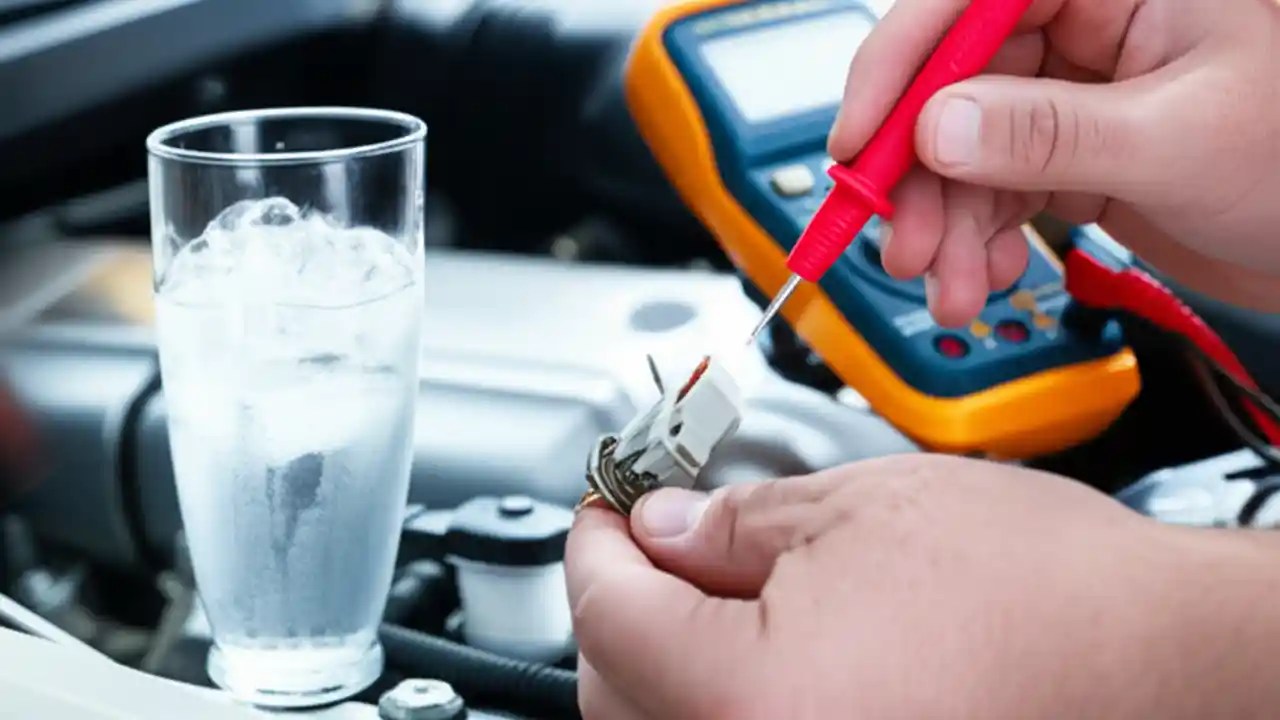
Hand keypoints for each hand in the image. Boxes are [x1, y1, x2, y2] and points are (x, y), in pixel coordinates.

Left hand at [566, 454, 1279, 718]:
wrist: (1151, 653)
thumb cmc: (1040, 586)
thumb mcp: (854, 507)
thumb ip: (728, 523)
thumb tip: (660, 527)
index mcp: (747, 698)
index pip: (606, 614)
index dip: (594, 541)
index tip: (606, 506)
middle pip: (615, 688)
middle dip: (620, 600)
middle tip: (650, 537)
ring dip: (663, 652)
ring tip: (710, 582)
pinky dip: (720, 694)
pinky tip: (759, 641)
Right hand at [829, 0, 1279, 326]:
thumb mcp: (1178, 141)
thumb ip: (1050, 132)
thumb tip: (939, 127)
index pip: (967, 0)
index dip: (899, 65)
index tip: (864, 142)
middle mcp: (1080, 27)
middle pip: (947, 83)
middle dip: (919, 176)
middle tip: (905, 242)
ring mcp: (1066, 93)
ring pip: (958, 149)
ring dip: (943, 228)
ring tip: (955, 287)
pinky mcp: (1062, 151)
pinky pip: (987, 191)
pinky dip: (975, 242)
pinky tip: (990, 275)